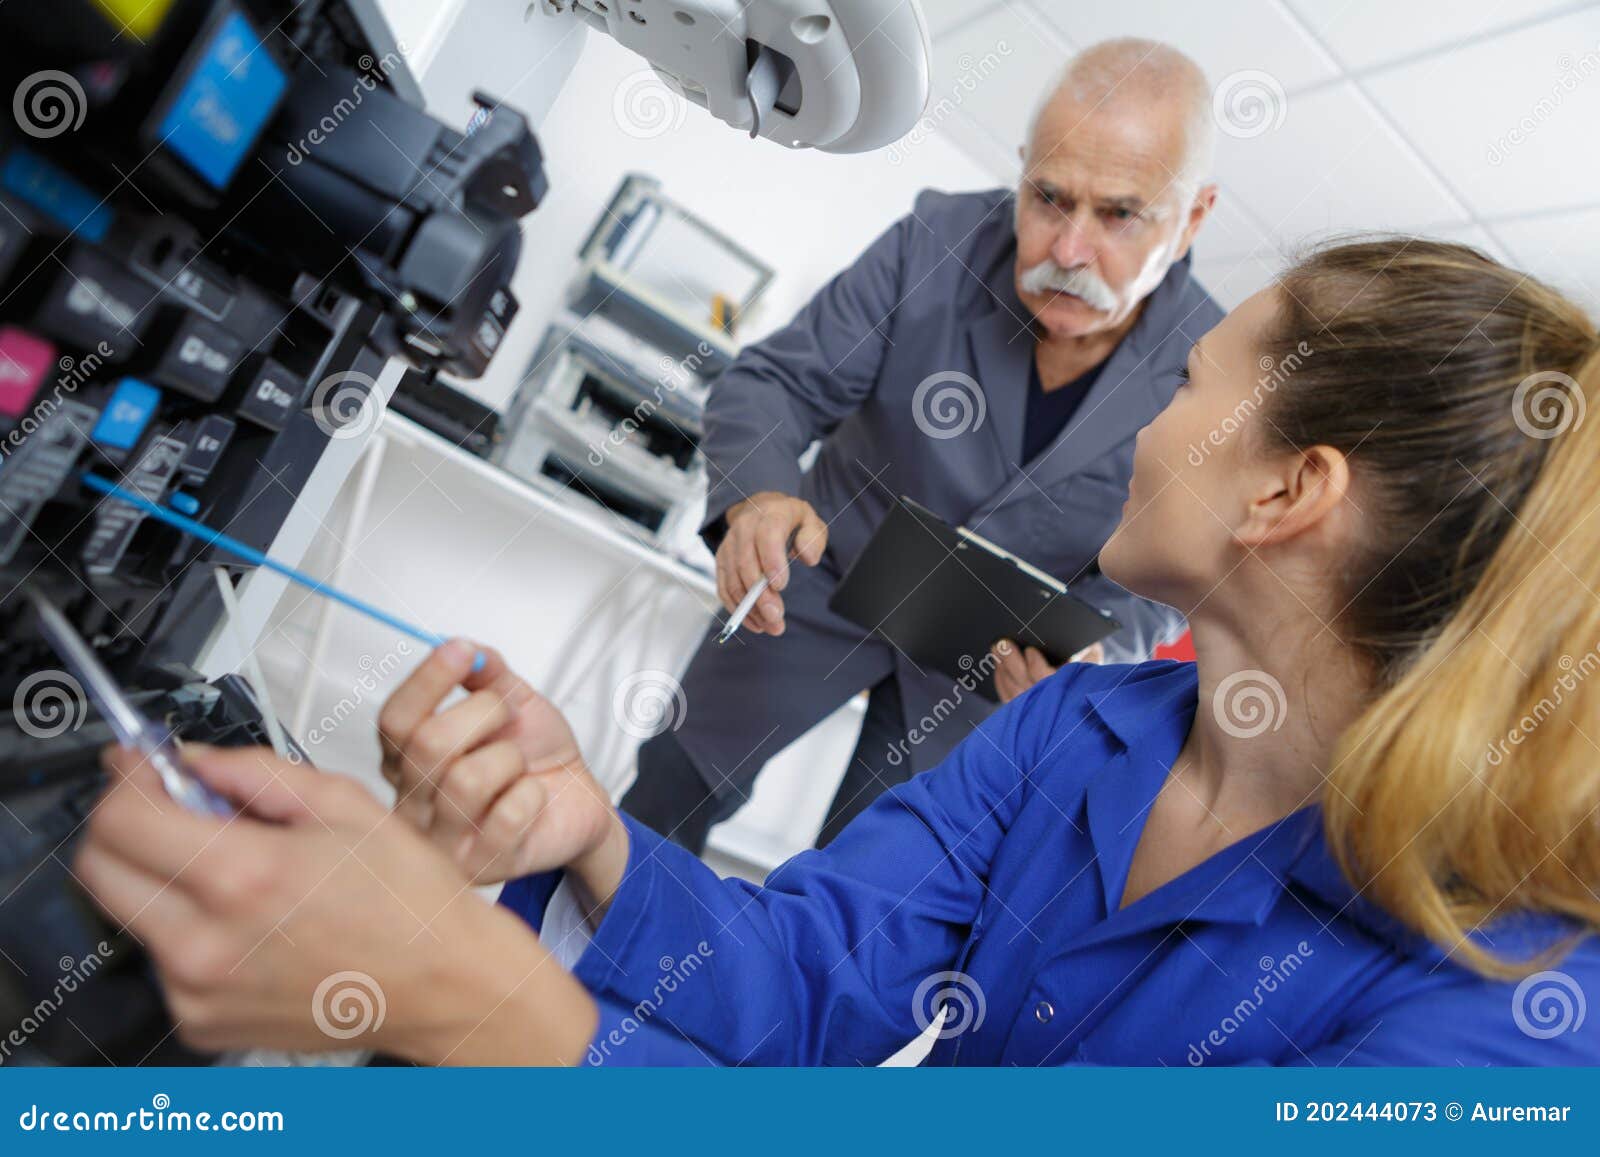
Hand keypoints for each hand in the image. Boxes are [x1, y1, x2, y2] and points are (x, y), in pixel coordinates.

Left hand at [75, 743, 597, 1063]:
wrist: (444, 982)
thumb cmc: (410, 901)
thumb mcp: (344, 803)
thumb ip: (253, 771)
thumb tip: (192, 761)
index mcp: (244, 876)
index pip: (122, 819)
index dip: (126, 777)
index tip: (140, 764)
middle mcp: (207, 943)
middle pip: (97, 870)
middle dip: (123, 824)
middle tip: (171, 807)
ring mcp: (198, 991)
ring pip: (130, 914)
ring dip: (161, 877)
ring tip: (236, 870)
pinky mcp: (203, 1022)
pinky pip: (163, 959)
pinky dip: (189, 928)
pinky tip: (251, 919)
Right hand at [377, 640, 627, 903]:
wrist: (577, 797)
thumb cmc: (535, 752)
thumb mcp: (512, 700)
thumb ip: (486, 672)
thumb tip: (463, 648)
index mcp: (405, 757)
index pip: (394, 718)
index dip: (427, 680)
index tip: (461, 652)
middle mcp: (411, 801)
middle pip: (427, 744)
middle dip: (484, 715)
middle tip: (507, 716)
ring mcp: (441, 841)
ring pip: (467, 781)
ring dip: (510, 760)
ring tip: (518, 767)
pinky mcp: (480, 869)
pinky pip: (507, 816)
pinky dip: (531, 796)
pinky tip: (530, 799)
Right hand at [716, 491, 827, 636]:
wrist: (761, 510)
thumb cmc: (790, 521)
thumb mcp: (811, 522)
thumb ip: (813, 538)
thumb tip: (808, 557)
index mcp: (770, 514)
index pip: (767, 535)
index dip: (771, 560)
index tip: (781, 586)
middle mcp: (745, 527)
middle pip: (746, 563)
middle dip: (760, 595)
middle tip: (776, 617)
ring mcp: (730, 544)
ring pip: (734, 580)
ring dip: (750, 607)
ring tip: (771, 626)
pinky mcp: (722, 560)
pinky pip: (724, 587)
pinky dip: (737, 608)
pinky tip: (755, 623)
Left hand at [991, 640, 1103, 702]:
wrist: (1081, 710)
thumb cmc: (1084, 683)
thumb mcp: (1091, 670)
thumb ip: (1091, 658)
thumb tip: (1091, 648)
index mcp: (1064, 690)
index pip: (1043, 678)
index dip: (1035, 664)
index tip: (1031, 650)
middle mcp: (1046, 702)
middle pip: (1022, 681)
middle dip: (1010, 660)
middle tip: (1003, 643)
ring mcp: (1032, 709)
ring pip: (1011, 689)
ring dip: (1003, 667)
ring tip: (998, 649)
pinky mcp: (1022, 711)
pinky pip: (1006, 696)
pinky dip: (1001, 680)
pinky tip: (999, 667)